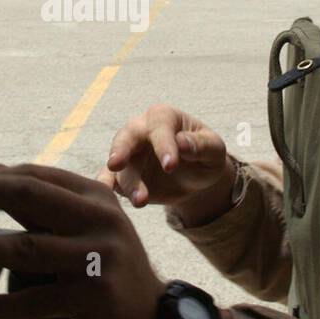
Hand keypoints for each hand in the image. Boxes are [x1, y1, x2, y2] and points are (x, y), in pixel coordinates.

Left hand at [0, 163, 165, 318]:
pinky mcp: (93, 296)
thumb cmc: (109, 272)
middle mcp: (100, 218)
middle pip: (27, 195)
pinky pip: (36, 299)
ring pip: (24, 247)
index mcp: (94, 196)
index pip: (33, 174)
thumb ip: (40, 205)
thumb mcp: (82, 229)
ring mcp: (98, 257)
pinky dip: (2, 304)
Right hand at [97, 104, 235, 225]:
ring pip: (120, 166)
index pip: (159, 127)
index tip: (170, 166)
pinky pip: (110, 180)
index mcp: (163, 117)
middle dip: (121, 150)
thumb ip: (201, 144)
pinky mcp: (122, 175)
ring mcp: (128, 153)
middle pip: (126, 137)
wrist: (195, 178)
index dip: (163, 145)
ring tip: (140, 201)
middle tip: (117, 164)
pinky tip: (106, 196)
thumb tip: (182, 143)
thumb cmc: (205, 155)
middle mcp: (140, 130)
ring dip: (127, 182)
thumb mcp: (213, 149)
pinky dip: (106, 187)